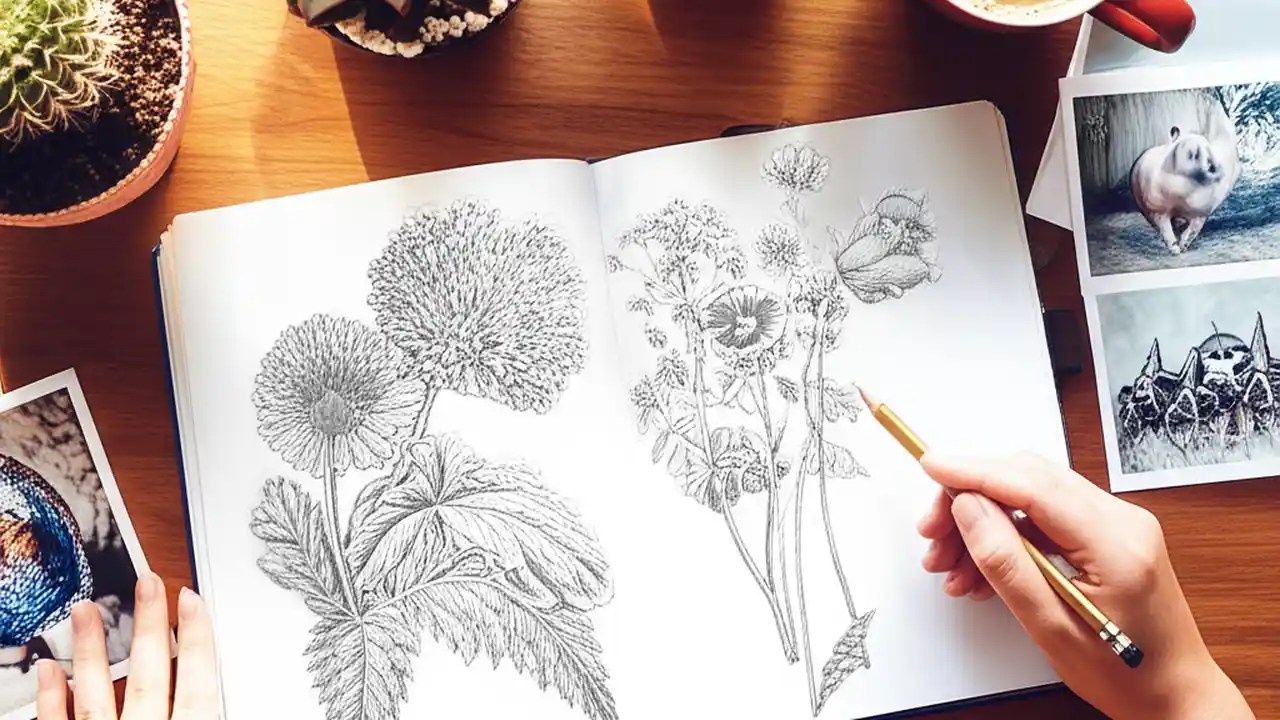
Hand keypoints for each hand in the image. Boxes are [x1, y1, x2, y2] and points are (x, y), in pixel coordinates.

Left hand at [36, 572, 218, 719]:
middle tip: (148, 584)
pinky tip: (49, 669)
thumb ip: (204, 714)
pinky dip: (52, 697)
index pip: (196, 687)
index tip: (192, 601)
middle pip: (148, 679)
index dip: (197, 641)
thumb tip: (219, 692)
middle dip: (149, 628)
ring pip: (96, 696)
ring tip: (85, 609)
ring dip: (91, 650)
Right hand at [917, 452, 1253, 719]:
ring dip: (984, 521)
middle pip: (1028, 480)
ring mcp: (1119, 523)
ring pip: (1031, 496)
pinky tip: (982, 568)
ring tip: (952, 566)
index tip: (933, 467)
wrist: (1174, 694)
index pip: (1032, 486)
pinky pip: (1046, 516)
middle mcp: (1123, 521)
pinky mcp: (1109, 533)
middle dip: (970, 500)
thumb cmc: (1126, 673)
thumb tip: (968, 509)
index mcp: (1116, 543)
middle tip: (932, 534)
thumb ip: (1006, 564)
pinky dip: (1008, 535)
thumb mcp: (1051, 627)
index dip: (975, 472)